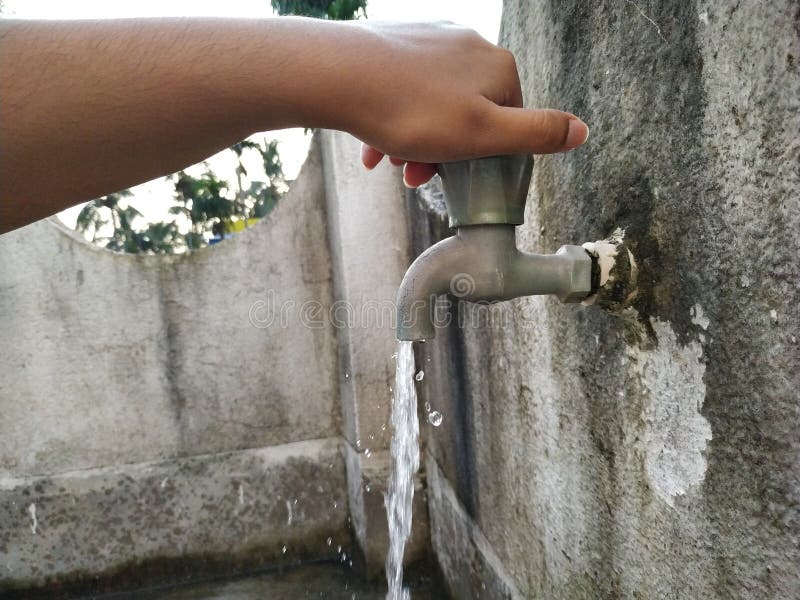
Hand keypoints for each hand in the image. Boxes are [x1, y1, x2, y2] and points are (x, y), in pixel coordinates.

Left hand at [347, 22, 588, 185]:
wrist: (339, 76)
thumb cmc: (412, 112)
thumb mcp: (484, 134)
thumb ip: (536, 134)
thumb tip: (583, 130)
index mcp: (498, 67)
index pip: (508, 120)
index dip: (481, 156)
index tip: (452, 178)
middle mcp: (469, 45)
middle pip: (468, 113)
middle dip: (442, 152)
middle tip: (413, 176)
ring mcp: (432, 40)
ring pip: (433, 105)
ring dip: (414, 141)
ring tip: (388, 160)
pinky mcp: (398, 43)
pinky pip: (406, 90)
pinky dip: (394, 120)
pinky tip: (373, 143)